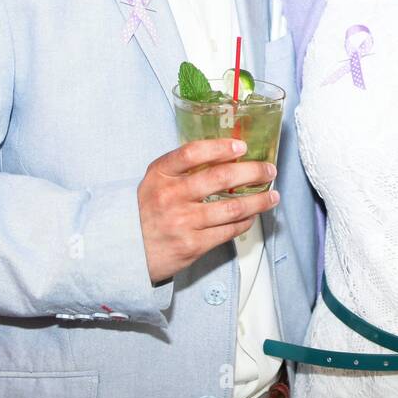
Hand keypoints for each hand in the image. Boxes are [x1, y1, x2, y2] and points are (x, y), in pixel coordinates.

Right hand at [136, 138, 278, 284]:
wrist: (125, 251)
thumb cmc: (147, 212)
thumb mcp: (154, 182)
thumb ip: (182, 168)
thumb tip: (225, 155)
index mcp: (160, 174)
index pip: (192, 152)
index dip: (220, 147)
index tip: (242, 146)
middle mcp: (171, 196)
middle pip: (220, 177)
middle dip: (252, 172)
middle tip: (269, 170)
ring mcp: (182, 221)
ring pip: (232, 207)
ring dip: (258, 201)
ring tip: (272, 196)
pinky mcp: (192, 245)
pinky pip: (228, 231)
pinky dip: (245, 222)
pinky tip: (252, 216)